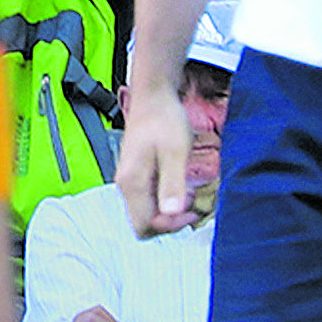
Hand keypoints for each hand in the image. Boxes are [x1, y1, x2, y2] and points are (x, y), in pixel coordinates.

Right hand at [116, 81, 194, 237]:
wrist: (153, 95)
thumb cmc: (163, 118)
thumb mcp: (175, 151)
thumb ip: (172, 183)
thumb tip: (172, 212)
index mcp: (132, 182)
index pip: (143, 226)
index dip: (168, 226)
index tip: (190, 211)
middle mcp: (126, 184)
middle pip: (144, 222)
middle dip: (171, 220)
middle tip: (194, 206)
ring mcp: (131, 179)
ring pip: (148, 211)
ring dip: (170, 210)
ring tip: (191, 194)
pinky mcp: (138, 174)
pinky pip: (150, 198)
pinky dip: (167, 198)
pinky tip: (183, 186)